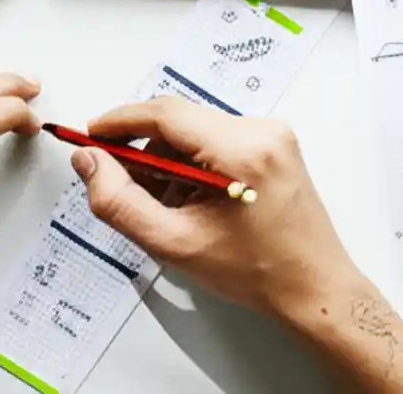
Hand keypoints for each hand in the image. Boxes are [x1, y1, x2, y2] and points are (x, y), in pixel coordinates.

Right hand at [70, 97, 361, 318]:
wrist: (314, 289)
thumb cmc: (253, 272)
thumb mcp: (174, 243)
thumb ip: (119, 202)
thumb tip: (88, 162)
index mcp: (241, 149)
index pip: (165, 113)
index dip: (120, 121)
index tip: (90, 137)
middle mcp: (261, 130)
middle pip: (179, 120)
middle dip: (142, 146)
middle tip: (117, 179)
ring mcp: (273, 134)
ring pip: (196, 130)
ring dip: (167, 157)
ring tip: (157, 201)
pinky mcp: (275, 145)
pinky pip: (217, 139)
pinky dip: (192, 161)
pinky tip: (186, 198)